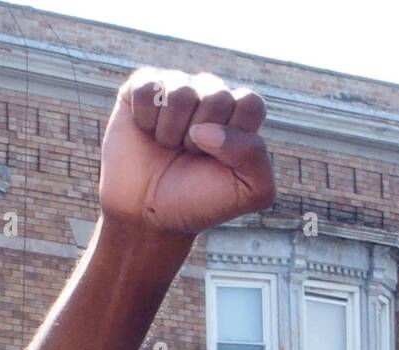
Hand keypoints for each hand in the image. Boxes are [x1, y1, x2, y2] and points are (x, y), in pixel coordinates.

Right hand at [100, 68, 276, 235]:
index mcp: (240, 117)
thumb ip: (254, 156)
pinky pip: (149, 88)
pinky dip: (146, 119)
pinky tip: (147, 132)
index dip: (234, 136)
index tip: (220, 162)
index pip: (251, 103)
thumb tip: (205, 129)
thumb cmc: (199, 201)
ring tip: (168, 147)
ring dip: (170, 132)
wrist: (146, 214)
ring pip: (182, 92)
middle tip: (190, 155)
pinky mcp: (144, 87)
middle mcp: (210, 96)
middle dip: (201, 139)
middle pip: (218, 96)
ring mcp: (177, 88)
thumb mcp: (248, 192)